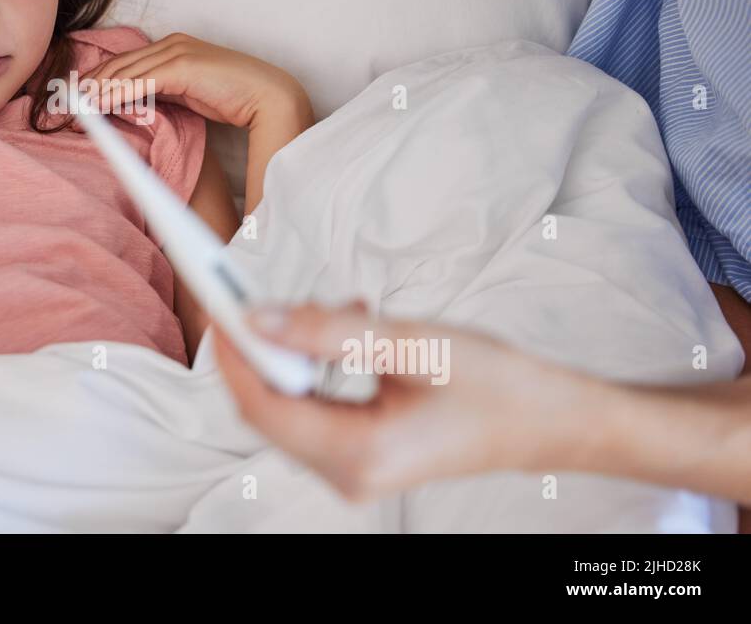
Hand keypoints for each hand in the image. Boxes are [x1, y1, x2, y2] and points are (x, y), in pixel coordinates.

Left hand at [78, 32, 310, 130]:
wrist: (267, 96)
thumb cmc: (231, 97)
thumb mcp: (187, 93)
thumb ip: (161, 92)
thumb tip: (132, 102)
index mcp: (172, 47)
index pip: (124, 62)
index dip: (97, 79)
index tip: (75, 97)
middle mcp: (171, 44)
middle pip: (118, 64)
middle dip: (88, 85)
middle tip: (63, 104)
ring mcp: (177, 52)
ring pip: (124, 72)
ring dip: (96, 91)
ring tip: (73, 108)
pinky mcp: (183, 67)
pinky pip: (141, 82)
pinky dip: (116, 94)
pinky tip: (99, 106)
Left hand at [215, 302, 594, 499]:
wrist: (550, 421)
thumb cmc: (495, 384)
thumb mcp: (409, 343)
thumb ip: (327, 330)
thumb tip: (258, 317)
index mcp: (359, 454)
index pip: (262, 404)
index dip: (234, 353)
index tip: (220, 302)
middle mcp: (349, 475)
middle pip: (268, 408)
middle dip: (260, 348)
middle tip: (262, 294)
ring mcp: (355, 472)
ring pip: (289, 406)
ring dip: (295, 353)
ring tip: (337, 311)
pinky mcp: (362, 458)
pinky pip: (315, 409)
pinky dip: (317, 367)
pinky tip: (349, 330)